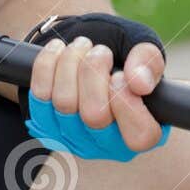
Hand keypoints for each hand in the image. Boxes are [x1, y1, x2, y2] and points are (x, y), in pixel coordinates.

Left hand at [22, 13, 169, 160]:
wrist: (87, 48)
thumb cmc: (121, 53)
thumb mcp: (143, 47)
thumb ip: (149, 60)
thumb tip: (140, 83)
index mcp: (143, 130)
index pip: (140, 136)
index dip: (128, 102)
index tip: (120, 75)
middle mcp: (109, 143)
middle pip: (95, 115)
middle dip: (94, 71)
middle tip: (100, 51)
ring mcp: (75, 138)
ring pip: (65, 103)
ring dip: (72, 61)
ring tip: (82, 46)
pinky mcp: (46, 124)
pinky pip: (40, 94)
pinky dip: (47, 64)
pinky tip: (59, 50)